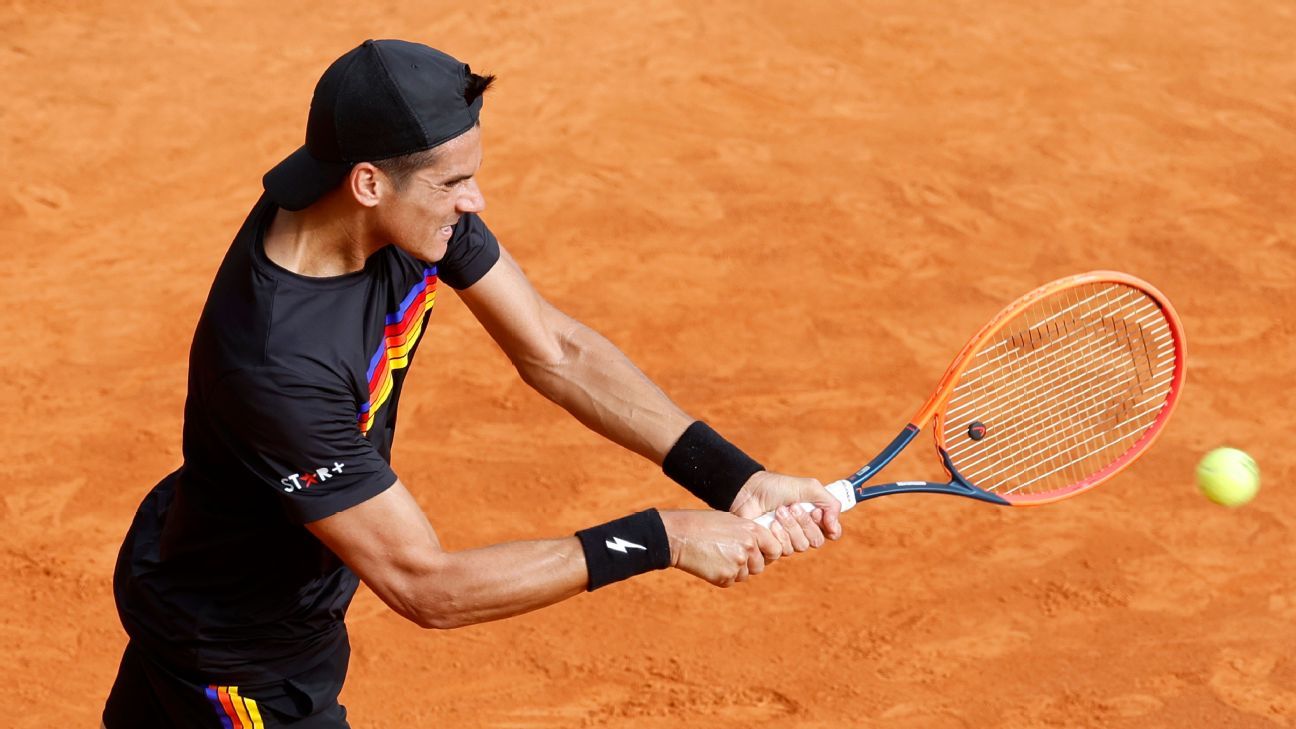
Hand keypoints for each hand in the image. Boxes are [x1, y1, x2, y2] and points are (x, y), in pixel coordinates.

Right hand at [658, 509, 782, 586]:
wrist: (678, 535)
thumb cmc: (702, 524)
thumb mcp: (730, 521)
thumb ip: (748, 534)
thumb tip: (760, 546)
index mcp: (752, 531)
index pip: (775, 550)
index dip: (768, 554)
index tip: (760, 554)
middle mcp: (748, 548)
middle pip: (759, 566)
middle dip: (748, 564)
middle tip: (730, 554)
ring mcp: (737, 564)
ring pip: (744, 575)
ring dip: (734, 570)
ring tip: (716, 556)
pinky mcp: (725, 577)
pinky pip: (730, 581)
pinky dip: (721, 576)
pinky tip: (709, 563)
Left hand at [728, 471, 842, 554]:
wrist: (749, 491)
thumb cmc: (777, 488)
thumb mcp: (809, 487)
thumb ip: (830, 503)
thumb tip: (835, 528)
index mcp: (813, 518)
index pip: (831, 533)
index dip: (827, 525)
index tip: (816, 512)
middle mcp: (802, 532)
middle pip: (816, 541)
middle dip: (804, 522)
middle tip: (792, 507)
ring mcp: (787, 541)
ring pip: (800, 546)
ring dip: (790, 526)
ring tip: (778, 511)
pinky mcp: (772, 548)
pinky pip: (784, 551)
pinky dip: (778, 534)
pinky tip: (770, 523)